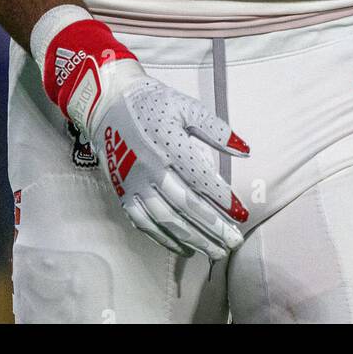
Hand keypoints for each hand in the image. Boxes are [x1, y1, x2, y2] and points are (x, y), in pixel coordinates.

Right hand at [41, 14, 249, 260]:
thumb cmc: (152, 102)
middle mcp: (150, 167)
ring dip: (194, 238)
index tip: (243, 213)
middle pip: (186, 204)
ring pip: (167, 218)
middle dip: (213, 226)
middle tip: (235, 241)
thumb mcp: (187, 107)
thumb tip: (245, 149)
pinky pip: (145, 223)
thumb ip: (216, 130)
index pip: (200, 178)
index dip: (222, 199)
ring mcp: (134, 183)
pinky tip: (185, 248)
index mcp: (168, 142)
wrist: (107, 103)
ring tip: (216, 251)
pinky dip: (165, 239)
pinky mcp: (123, 194)